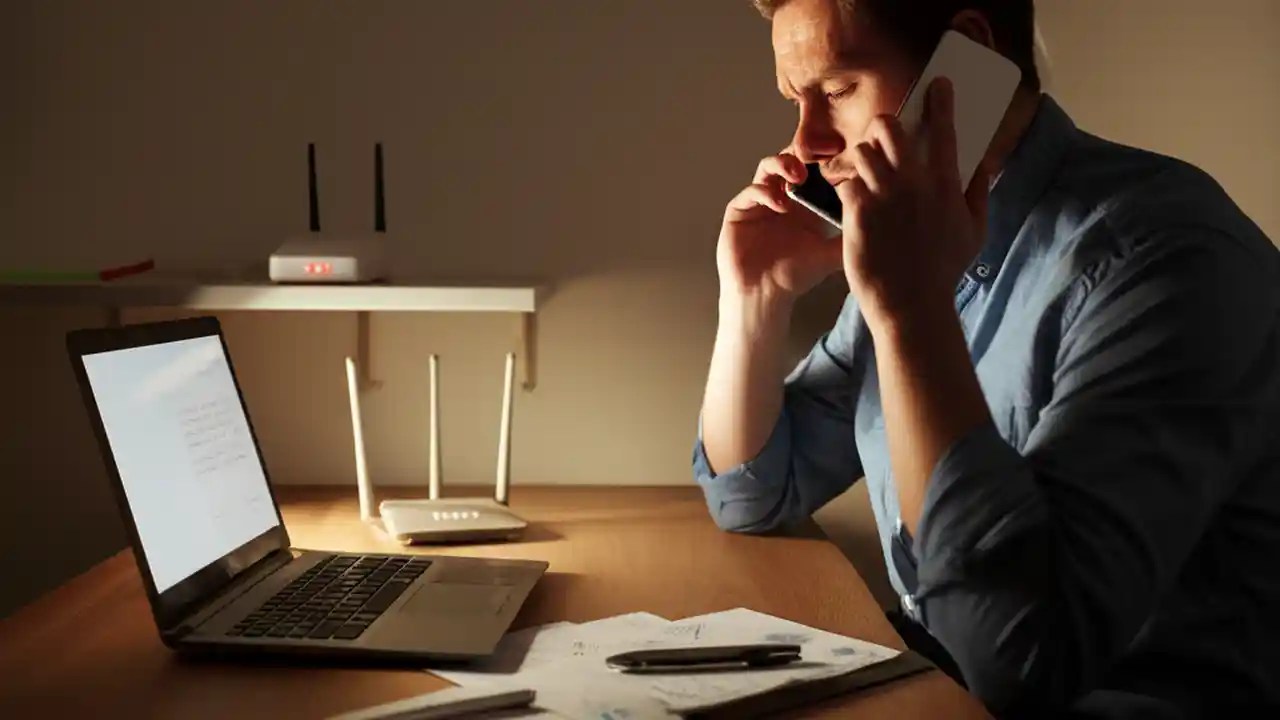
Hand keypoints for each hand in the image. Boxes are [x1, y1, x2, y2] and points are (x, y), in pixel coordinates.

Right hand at [717, 153, 842, 301]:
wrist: (765, 296)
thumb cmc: (796, 276)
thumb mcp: (830, 253)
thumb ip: (850, 236)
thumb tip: (879, 219)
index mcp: (802, 201)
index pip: (811, 168)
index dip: (822, 158)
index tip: (837, 155)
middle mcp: (779, 196)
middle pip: (788, 159)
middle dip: (801, 155)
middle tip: (815, 162)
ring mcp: (757, 202)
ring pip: (767, 168)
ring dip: (781, 165)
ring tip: (797, 176)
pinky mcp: (738, 211)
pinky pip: (750, 192)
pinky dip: (765, 192)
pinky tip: (780, 205)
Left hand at [835, 77, 991, 332]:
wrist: (910, 303)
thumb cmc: (944, 270)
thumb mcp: (975, 231)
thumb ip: (978, 193)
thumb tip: (984, 163)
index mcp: (945, 185)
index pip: (944, 130)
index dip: (941, 102)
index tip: (938, 85)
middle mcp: (913, 184)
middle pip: (889, 128)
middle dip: (885, 126)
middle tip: (885, 138)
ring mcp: (882, 197)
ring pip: (862, 152)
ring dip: (863, 159)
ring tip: (867, 174)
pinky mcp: (856, 213)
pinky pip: (847, 184)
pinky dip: (850, 189)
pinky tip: (855, 202)